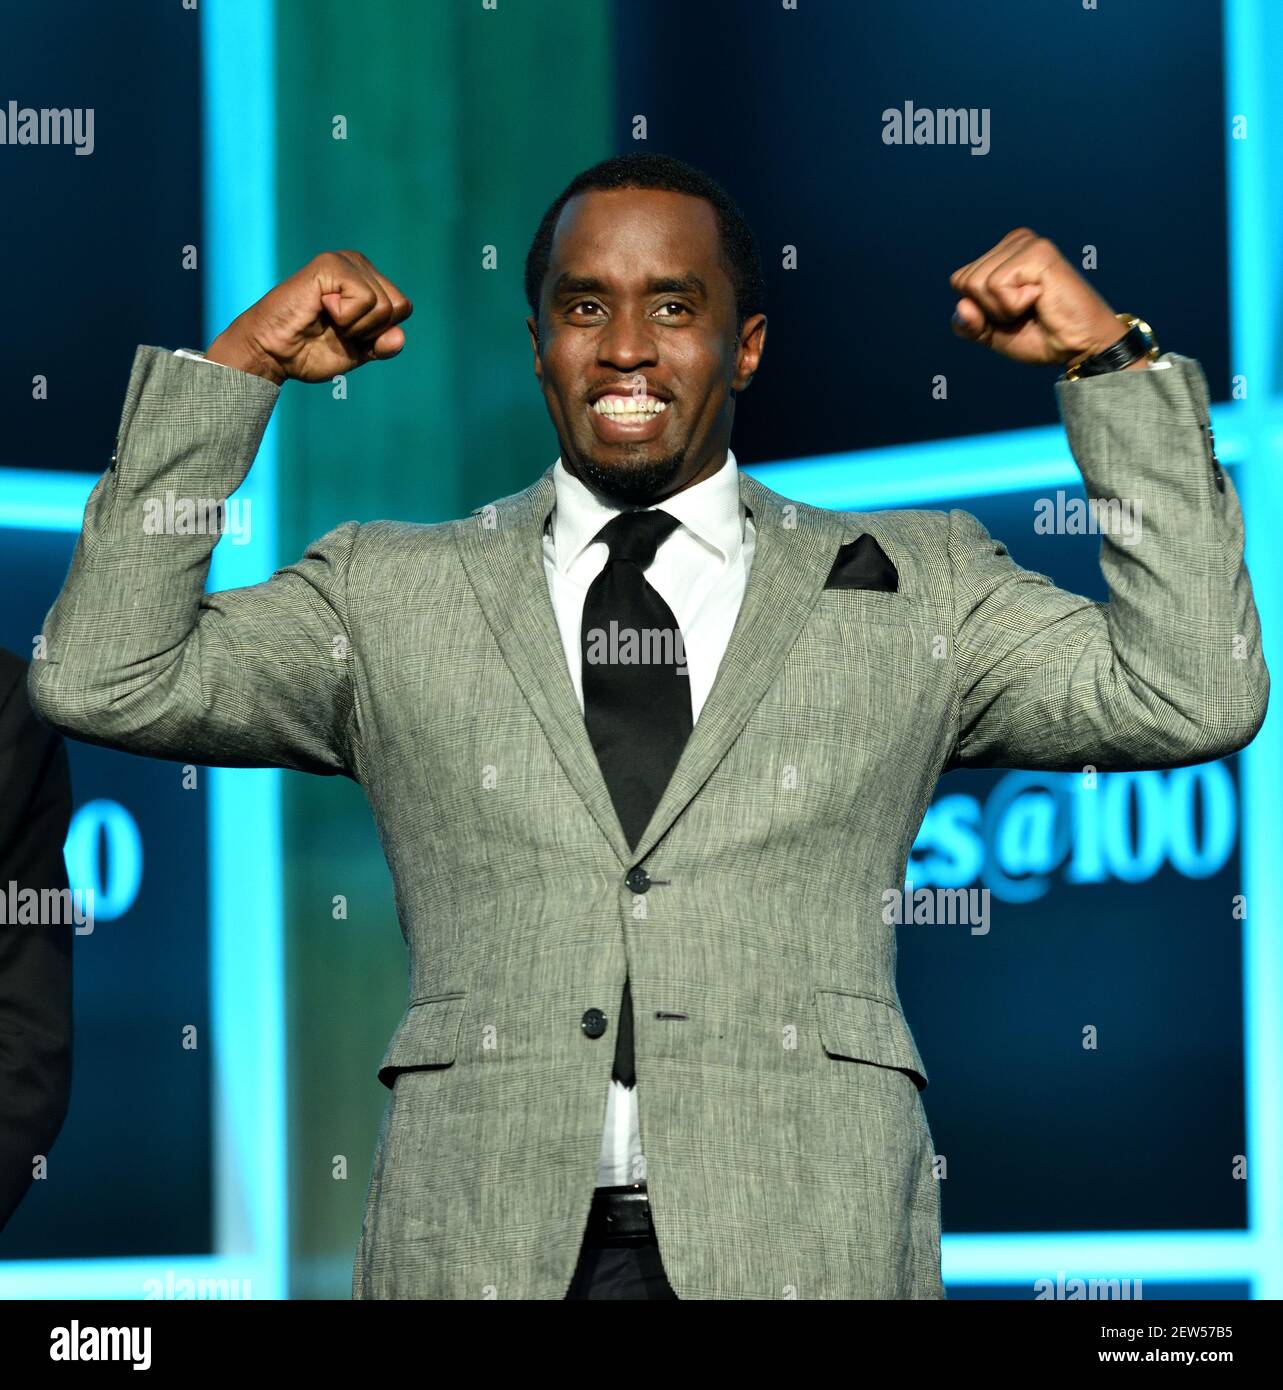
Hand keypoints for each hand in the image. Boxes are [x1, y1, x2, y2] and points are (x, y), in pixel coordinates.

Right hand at [205, 250, 412, 384]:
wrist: (274, 354)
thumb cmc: (310, 350)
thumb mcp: (358, 352)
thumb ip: (382, 345)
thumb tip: (400, 337)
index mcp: (368, 280)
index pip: (403, 309)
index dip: (379, 333)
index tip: (348, 333)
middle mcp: (358, 264)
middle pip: (399, 306)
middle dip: (370, 330)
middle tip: (336, 327)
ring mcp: (344, 260)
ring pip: (383, 305)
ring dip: (355, 325)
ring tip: (327, 318)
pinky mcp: (330, 264)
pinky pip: (364, 299)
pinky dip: (345, 317)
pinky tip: (321, 308)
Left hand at [948, 229, 1134, 367]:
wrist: (1078, 347)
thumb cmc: (1039, 336)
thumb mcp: (991, 333)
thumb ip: (967, 323)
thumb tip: (962, 305)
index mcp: (1002, 253)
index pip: (959, 281)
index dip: (979, 311)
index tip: (1011, 313)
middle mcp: (1014, 241)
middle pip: (964, 282)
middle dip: (989, 310)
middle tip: (1024, 312)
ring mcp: (1027, 243)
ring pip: (977, 284)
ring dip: (1003, 309)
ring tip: (1033, 305)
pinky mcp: (1037, 252)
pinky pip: (996, 286)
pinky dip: (1013, 306)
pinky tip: (1040, 298)